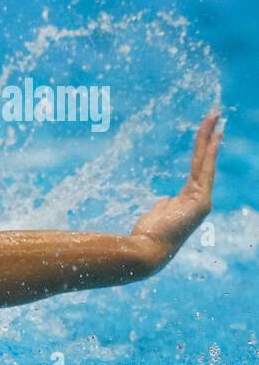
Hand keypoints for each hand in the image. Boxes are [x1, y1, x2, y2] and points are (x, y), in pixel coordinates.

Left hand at [130, 109, 221, 265]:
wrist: (147, 250)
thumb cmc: (149, 235)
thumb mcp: (157, 214)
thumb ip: (165, 204)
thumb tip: (166, 199)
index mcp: (188, 200)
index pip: (198, 169)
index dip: (204, 150)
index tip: (210, 133)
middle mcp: (199, 199)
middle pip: (205, 161)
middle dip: (210, 137)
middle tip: (216, 114)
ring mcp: (202, 200)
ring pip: (205, 161)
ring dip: (209, 137)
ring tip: (214, 116)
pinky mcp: (201, 203)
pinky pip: (204, 171)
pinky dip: (209, 153)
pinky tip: (213, 137)